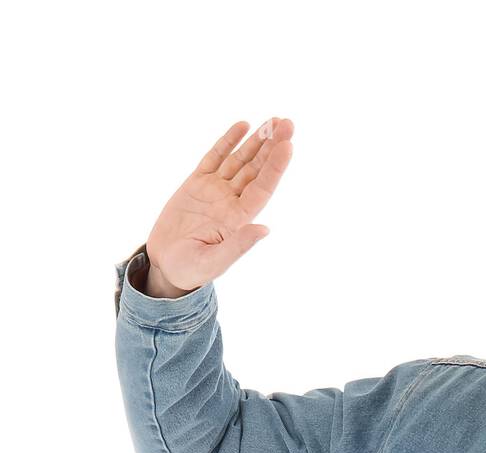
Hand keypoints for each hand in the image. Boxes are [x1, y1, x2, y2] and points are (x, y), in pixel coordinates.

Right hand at [143, 117, 294, 292]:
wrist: (166, 264)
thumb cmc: (191, 269)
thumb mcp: (215, 261)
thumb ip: (239, 245)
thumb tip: (265, 229)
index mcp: (239, 219)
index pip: (263, 187)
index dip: (276, 167)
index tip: (288, 145)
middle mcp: (231, 201)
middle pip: (256, 169)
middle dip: (272, 146)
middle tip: (288, 123)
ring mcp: (215, 190)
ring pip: (240, 160)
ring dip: (256, 141)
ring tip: (273, 121)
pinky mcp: (196, 183)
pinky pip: (215, 157)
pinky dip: (228, 141)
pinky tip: (243, 126)